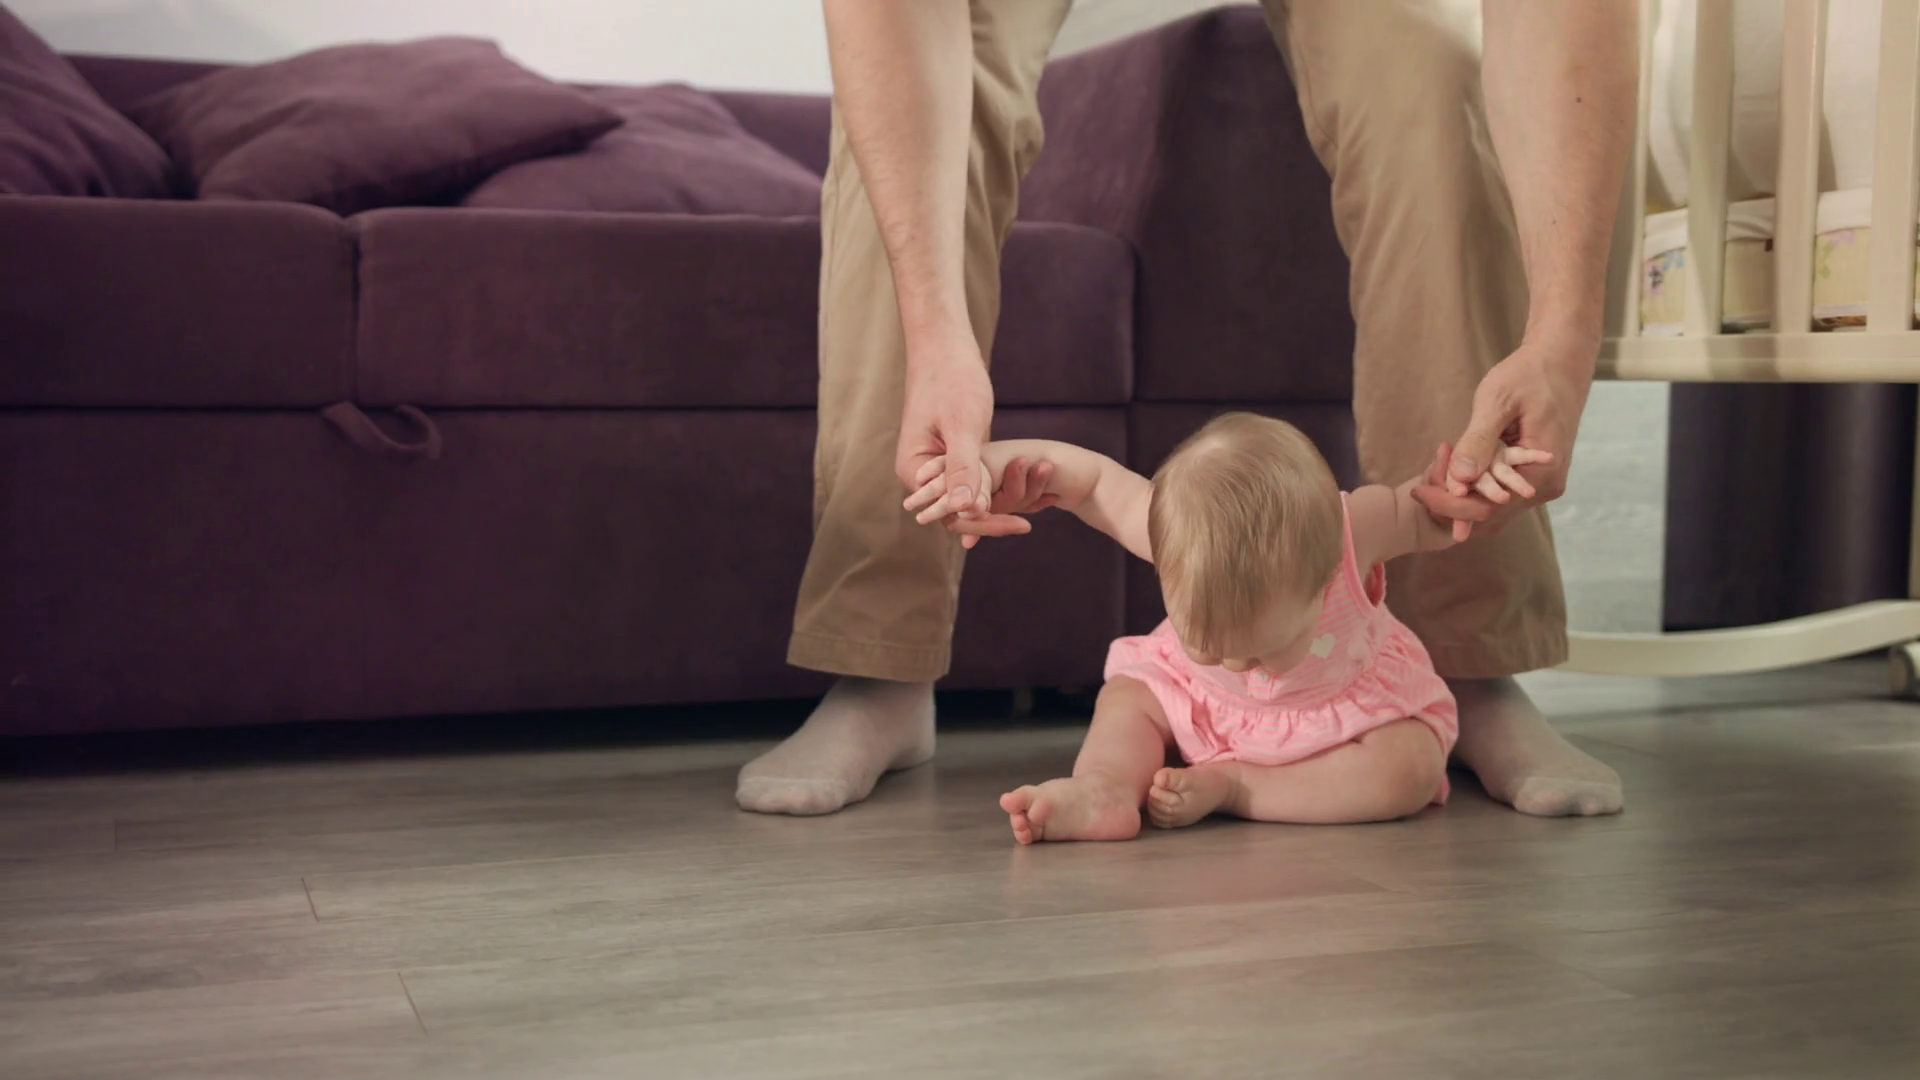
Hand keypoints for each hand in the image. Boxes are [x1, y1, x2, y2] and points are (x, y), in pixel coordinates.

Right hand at [895, 348, 1026, 541]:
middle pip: (960, 512)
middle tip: (1030, 522)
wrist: (947, 349)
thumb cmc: (951, 380)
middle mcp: (924, 474)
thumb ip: (963, 468)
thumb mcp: (961, 425)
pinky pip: (977, 481)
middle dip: (995, 517)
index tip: (1020, 523)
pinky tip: (1029, 490)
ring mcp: (939, 466)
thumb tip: (966, 509)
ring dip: (1001, 504)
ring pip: (971, 498)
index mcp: (914, 470)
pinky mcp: (956, 456)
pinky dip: (1000, 487)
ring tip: (1036, 506)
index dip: (984, 523)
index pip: (950, 514)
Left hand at [1433, 335, 1593, 535]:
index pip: (1490, 506)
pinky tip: (1452, 473)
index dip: (1451, 503)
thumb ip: (1479, 440)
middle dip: (1452, 504)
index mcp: (1542, 471)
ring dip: (1462, 498)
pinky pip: (1500, 494)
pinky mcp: (1532, 477)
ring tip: (1433, 477)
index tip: (1418, 491)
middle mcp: (1544, 487)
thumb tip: (1460, 478)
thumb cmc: (1528, 375)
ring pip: (1493, 509)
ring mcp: (1540, 484)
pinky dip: (1475, 489)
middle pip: (1490, 514)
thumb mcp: (1498, 401)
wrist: (1559, 362)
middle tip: (1420, 486)